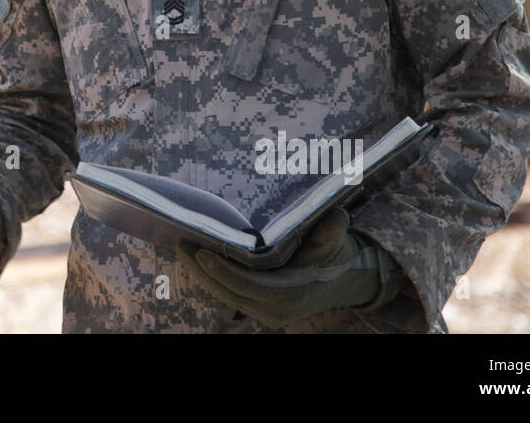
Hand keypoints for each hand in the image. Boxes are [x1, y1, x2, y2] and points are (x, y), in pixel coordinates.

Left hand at [176, 207, 400, 328]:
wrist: (349, 280)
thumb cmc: (339, 256)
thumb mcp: (337, 241)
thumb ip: (331, 231)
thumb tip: (336, 216)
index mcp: (290, 295)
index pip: (247, 284)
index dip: (222, 269)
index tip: (201, 251)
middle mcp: (276, 310)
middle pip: (228, 291)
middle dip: (201, 269)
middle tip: (180, 243)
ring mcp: (268, 313)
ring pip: (226, 295)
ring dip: (203, 274)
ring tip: (183, 248)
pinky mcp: (263, 310)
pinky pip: (233, 295)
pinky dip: (215, 278)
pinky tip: (199, 260)